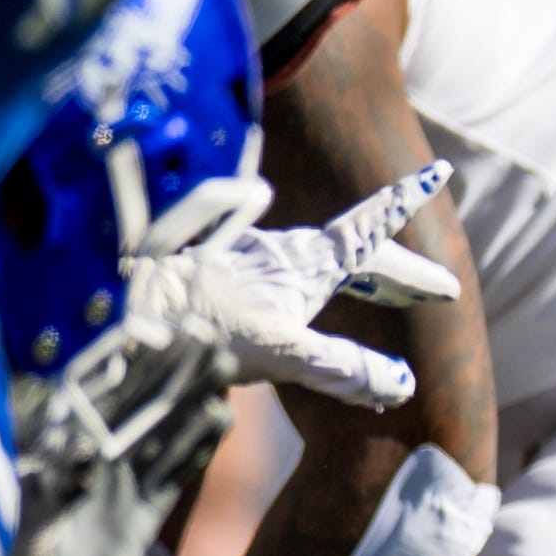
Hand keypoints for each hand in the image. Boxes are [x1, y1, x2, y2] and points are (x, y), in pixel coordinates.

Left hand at [121, 163, 458, 412]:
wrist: (118, 309)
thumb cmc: (199, 327)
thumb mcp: (280, 354)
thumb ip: (342, 369)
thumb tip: (402, 383)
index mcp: (304, 263)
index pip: (369, 231)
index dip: (404, 206)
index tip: (437, 172)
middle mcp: (279, 253)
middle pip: (352, 252)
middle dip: (396, 271)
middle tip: (433, 289)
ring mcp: (246, 262)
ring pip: (313, 262)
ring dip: (354, 277)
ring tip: (377, 296)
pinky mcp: (217, 277)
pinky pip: (280, 276)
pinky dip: (309, 288)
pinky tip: (294, 306)